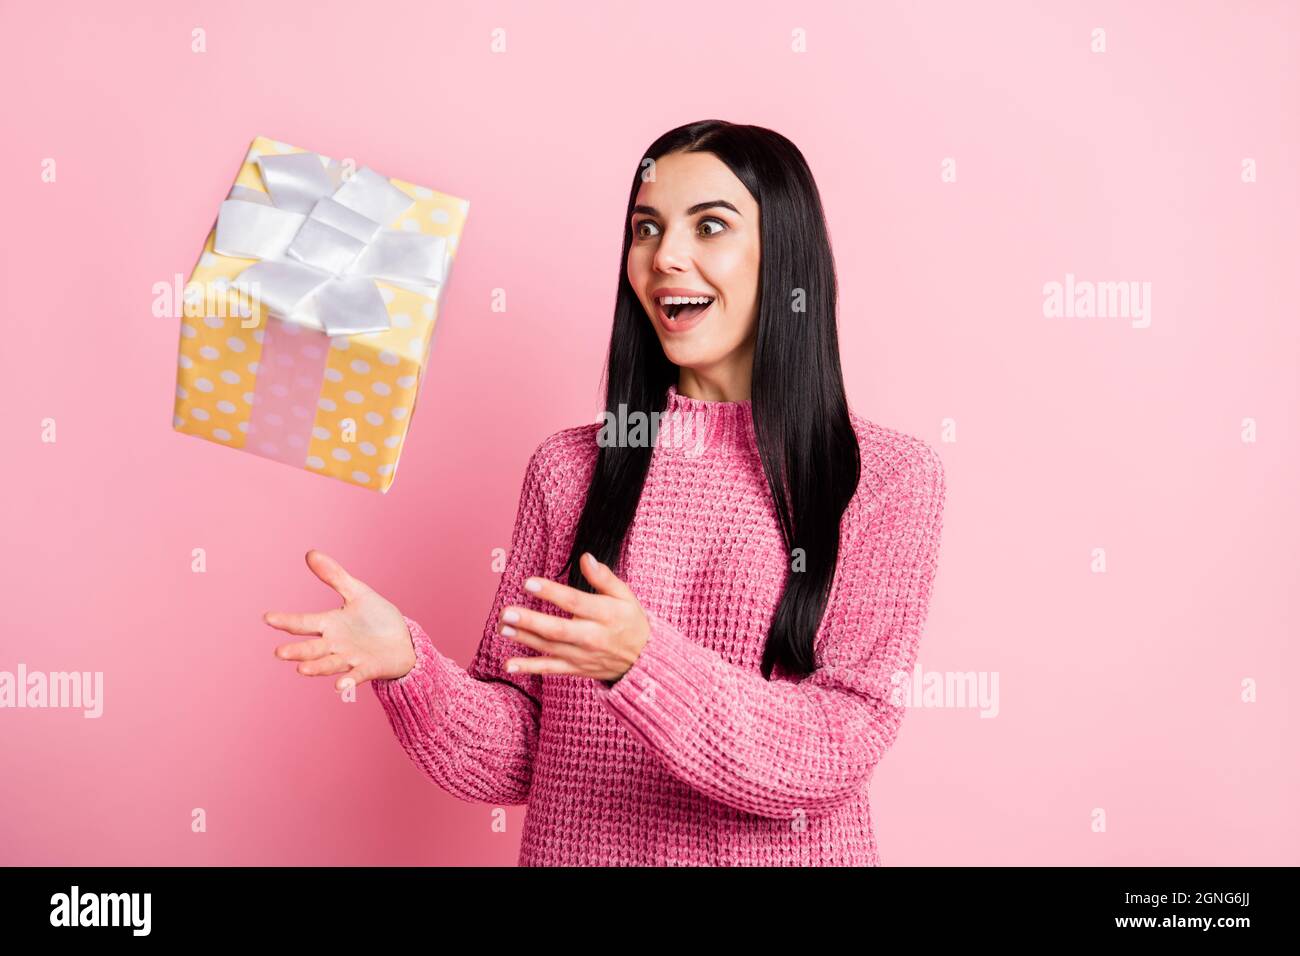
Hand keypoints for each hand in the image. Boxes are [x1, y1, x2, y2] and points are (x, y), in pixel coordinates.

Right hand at [265, 550, 416, 690]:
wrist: (403, 638)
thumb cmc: (376, 617)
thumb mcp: (357, 592)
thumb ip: (334, 576)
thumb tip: (310, 553)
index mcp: (330, 625)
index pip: (304, 622)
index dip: (286, 620)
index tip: (267, 617)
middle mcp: (336, 645)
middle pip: (313, 649)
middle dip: (297, 651)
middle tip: (279, 653)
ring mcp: (351, 658)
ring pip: (330, 664)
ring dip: (316, 667)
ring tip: (301, 670)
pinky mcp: (369, 668)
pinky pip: (357, 675)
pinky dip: (348, 681)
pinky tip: (340, 687)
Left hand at [499, 552, 650, 681]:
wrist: (643, 661)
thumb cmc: (631, 622)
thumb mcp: (625, 596)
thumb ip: (604, 578)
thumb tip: (585, 558)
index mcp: (604, 614)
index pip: (575, 602)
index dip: (551, 592)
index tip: (528, 583)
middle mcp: (591, 637)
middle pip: (557, 629)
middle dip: (530, 621)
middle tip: (507, 612)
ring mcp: (582, 655)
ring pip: (549, 648)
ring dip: (523, 638)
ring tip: (501, 627)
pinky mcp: (575, 669)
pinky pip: (550, 669)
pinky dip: (529, 668)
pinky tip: (508, 664)